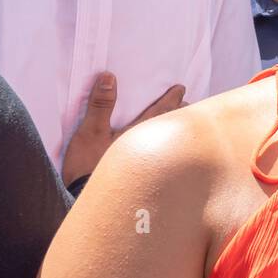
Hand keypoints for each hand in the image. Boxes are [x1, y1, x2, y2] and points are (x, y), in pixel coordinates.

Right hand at [62, 73, 185, 186]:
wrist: (86, 200)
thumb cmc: (88, 165)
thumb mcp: (90, 132)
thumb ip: (100, 105)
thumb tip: (109, 77)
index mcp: (140, 135)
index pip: (160, 111)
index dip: (171, 99)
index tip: (181, 88)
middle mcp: (151, 150)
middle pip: (171, 128)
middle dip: (181, 116)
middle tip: (192, 105)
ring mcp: (151, 166)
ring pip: (172, 145)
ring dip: (179, 133)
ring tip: (186, 126)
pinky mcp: (144, 179)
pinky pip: (165, 161)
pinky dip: (172, 152)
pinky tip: (171, 155)